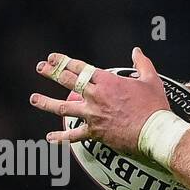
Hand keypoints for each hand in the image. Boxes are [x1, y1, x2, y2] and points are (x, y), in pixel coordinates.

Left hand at [30, 46, 167, 150]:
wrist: (155, 132)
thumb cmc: (154, 106)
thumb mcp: (151, 80)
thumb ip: (142, 63)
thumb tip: (136, 51)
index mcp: (106, 81)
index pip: (79, 67)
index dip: (63, 61)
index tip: (52, 58)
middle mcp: (95, 96)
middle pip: (67, 81)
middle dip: (51, 72)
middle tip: (41, 68)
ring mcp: (93, 114)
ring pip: (63, 107)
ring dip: (46, 102)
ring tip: (34, 99)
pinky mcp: (95, 132)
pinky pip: (74, 136)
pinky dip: (61, 137)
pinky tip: (50, 138)